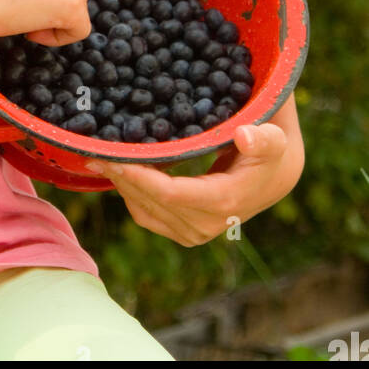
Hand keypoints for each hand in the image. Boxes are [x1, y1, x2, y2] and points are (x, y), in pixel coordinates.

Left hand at [86, 96, 304, 245]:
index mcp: (224, 203)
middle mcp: (205, 226)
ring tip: (102, 156)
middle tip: (94, 148)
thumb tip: (245, 136)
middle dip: (121, 176)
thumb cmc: (271, 151)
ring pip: (143, 211)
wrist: (275, 178)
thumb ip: (265, 138)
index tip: (111, 156)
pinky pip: (146, 215)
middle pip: (150, 203)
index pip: (170, 194)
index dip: (139, 176)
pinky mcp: (183, 231)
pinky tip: (123, 168)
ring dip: (122, 185)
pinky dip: (131, 193)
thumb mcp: (275, 139)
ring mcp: (193, 232)